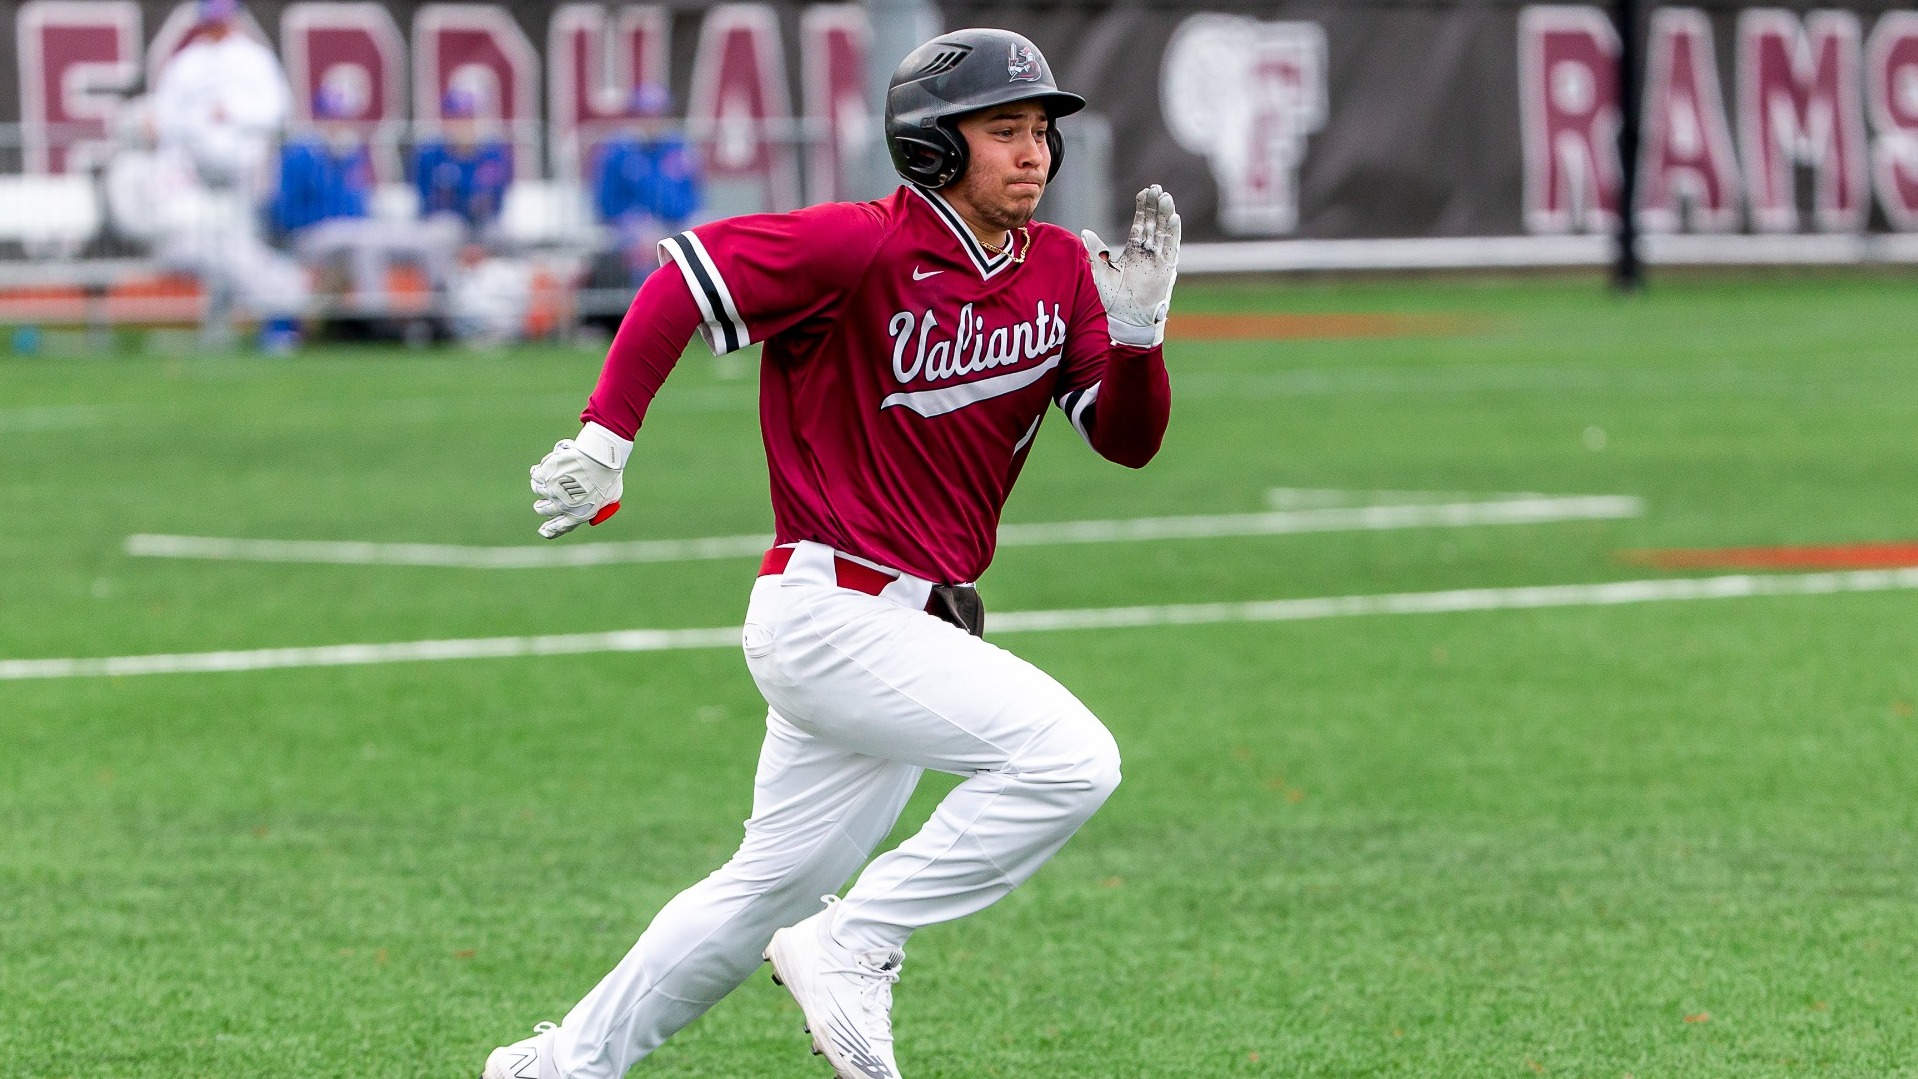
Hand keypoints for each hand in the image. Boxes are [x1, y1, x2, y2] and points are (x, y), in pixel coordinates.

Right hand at [530, 422, 630, 538]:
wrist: (600, 457)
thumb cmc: (609, 474)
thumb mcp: (611, 497)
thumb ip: (601, 505)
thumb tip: (596, 510)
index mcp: (579, 514)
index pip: (559, 527)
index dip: (549, 530)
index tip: (542, 530)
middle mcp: (562, 506)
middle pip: (543, 509)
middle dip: (542, 506)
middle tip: (541, 502)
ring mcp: (552, 490)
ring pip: (538, 490)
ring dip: (541, 484)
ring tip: (549, 476)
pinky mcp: (545, 475)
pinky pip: (536, 475)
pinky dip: (538, 470)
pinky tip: (543, 466)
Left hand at [1081, 185, 1180, 347]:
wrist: (1127, 319)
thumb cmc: (1113, 299)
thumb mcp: (1101, 272)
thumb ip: (1096, 251)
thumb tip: (1085, 232)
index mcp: (1133, 251)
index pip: (1141, 224)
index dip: (1143, 208)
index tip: (1144, 192)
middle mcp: (1148, 253)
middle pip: (1154, 224)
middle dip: (1155, 206)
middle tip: (1157, 188)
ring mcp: (1158, 260)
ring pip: (1164, 232)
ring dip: (1165, 215)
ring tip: (1166, 197)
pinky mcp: (1166, 269)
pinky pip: (1171, 248)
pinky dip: (1173, 233)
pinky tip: (1174, 218)